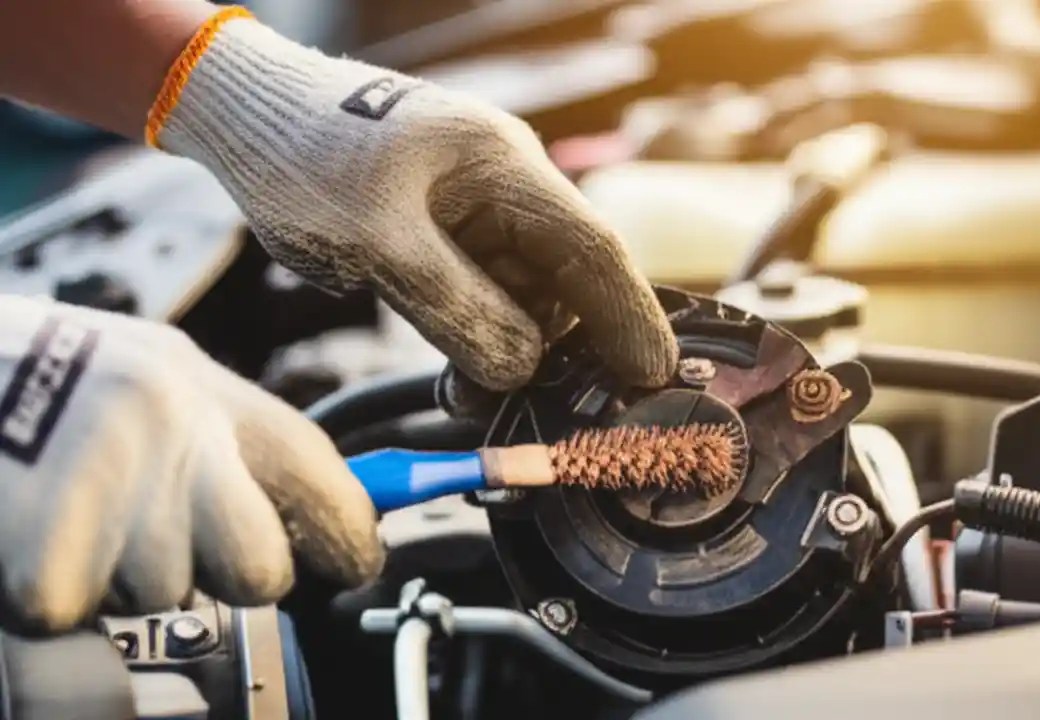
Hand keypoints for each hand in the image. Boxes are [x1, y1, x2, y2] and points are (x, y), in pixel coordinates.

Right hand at [0, 295, 381, 632]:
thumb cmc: (29, 379)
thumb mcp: (141, 375)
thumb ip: (225, 435)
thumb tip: (320, 507)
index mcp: (192, 385)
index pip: (313, 469)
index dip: (348, 528)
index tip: (357, 558)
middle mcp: (166, 428)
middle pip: (260, 567)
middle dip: (225, 574)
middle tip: (161, 540)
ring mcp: (106, 491)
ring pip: (165, 597)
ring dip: (120, 579)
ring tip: (67, 515)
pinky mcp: (47, 558)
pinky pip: (79, 625)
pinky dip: (48, 604)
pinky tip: (23, 540)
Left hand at [150, 13, 677, 391]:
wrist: (245, 114)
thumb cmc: (302, 158)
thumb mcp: (377, 247)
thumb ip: (459, 312)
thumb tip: (523, 370)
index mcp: (503, 167)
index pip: (593, 250)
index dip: (629, 319)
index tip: (654, 377)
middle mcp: (506, 183)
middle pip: (568, 278)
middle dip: (568, 350)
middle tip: (561, 414)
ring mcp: (480, 205)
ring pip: (529, 293)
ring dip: (517, 351)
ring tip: (477, 400)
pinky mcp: (451, 226)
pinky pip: (490, 290)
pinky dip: (483, 335)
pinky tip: (462, 374)